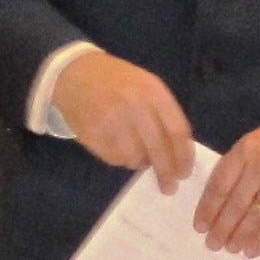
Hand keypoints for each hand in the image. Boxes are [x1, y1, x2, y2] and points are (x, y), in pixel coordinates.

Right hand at [51, 51, 193, 192]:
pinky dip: (120, 159)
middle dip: (166, 172)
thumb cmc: (117, 81)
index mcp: (153, 91)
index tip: (184, 172)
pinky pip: (115, 158)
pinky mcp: (93, 133)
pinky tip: (117, 146)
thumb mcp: (146, 86)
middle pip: (158, 149)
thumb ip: (163, 114)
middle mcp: (134, 105)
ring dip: (139, 162)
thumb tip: (177, 153)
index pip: (177, 131)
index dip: (184, 156)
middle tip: (169, 187)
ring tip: (134, 152)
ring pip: (135, 158)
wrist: (75, 72)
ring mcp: (112, 119)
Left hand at [194, 119, 259, 257]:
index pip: (220, 184)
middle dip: (221, 227)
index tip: (200, 227)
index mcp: (245, 150)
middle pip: (235, 203)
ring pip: (254, 215)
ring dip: (239, 236)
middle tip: (212, 244)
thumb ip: (236, 167)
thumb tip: (215, 204)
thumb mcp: (255, 144)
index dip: (208, 208)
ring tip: (230, 248)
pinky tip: (252, 250)